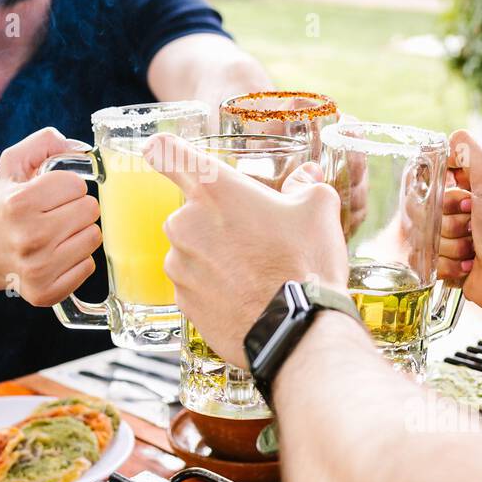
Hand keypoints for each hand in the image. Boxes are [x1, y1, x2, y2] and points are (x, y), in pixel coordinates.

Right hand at [0, 127, 100, 306]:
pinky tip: (54, 255)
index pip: (77, 185)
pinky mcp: (45, 292)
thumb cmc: (2, 204)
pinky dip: (76, 259)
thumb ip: (45, 142)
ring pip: (93, 238)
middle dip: (76, 207)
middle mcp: (29, 237)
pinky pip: (88, 267)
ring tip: (55, 234)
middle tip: (54, 214)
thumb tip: (83, 149)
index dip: (67, 186)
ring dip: (79, 233)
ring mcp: (38, 269)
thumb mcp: (13, 164)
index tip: (50, 194)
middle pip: (90, 210)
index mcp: (19, 203)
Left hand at [145, 133, 347, 364]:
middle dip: (215, 218)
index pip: (167, 153)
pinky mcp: (182, 301)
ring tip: (254, 271)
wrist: (297, 331)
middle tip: (253, 235)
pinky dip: (213, 286)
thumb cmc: (305, 264)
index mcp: (213, 190)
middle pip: (190, 210)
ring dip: (214, 254)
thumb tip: (306, 178)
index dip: (165, 151)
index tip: (163, 152)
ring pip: (192, 248)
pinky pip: (194, 283)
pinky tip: (244, 294)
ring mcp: (180, 265)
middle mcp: (185, 224)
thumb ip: (305, 185)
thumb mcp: (318, 210)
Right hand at [445, 129, 481, 314]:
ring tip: (475, 249)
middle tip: (473, 226)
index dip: (445, 195)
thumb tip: (447, 142)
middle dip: (448, 223)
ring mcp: (456, 243)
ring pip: (427, 240)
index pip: (433, 188)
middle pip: (427, 215)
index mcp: (471, 193)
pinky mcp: (451, 268)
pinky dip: (450, 265)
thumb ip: (468, 150)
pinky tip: (470, 264)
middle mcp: (462, 216)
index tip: (466, 200)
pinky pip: (431, 264)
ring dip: (451, 245)